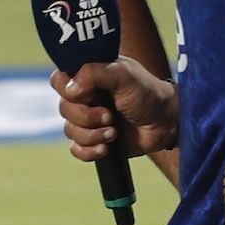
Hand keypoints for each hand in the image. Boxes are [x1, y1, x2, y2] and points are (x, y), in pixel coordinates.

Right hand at [51, 57, 177, 161]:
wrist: (165, 123)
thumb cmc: (147, 93)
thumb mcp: (123, 74)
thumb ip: (94, 73)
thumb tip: (70, 89)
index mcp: (89, 76)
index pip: (59, 80)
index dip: (68, 90)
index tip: (89, 94)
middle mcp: (85, 97)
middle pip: (63, 109)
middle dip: (87, 117)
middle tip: (110, 115)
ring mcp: (89, 119)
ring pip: (69, 131)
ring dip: (92, 134)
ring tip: (114, 132)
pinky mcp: (94, 140)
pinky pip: (76, 150)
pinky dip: (90, 151)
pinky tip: (107, 148)